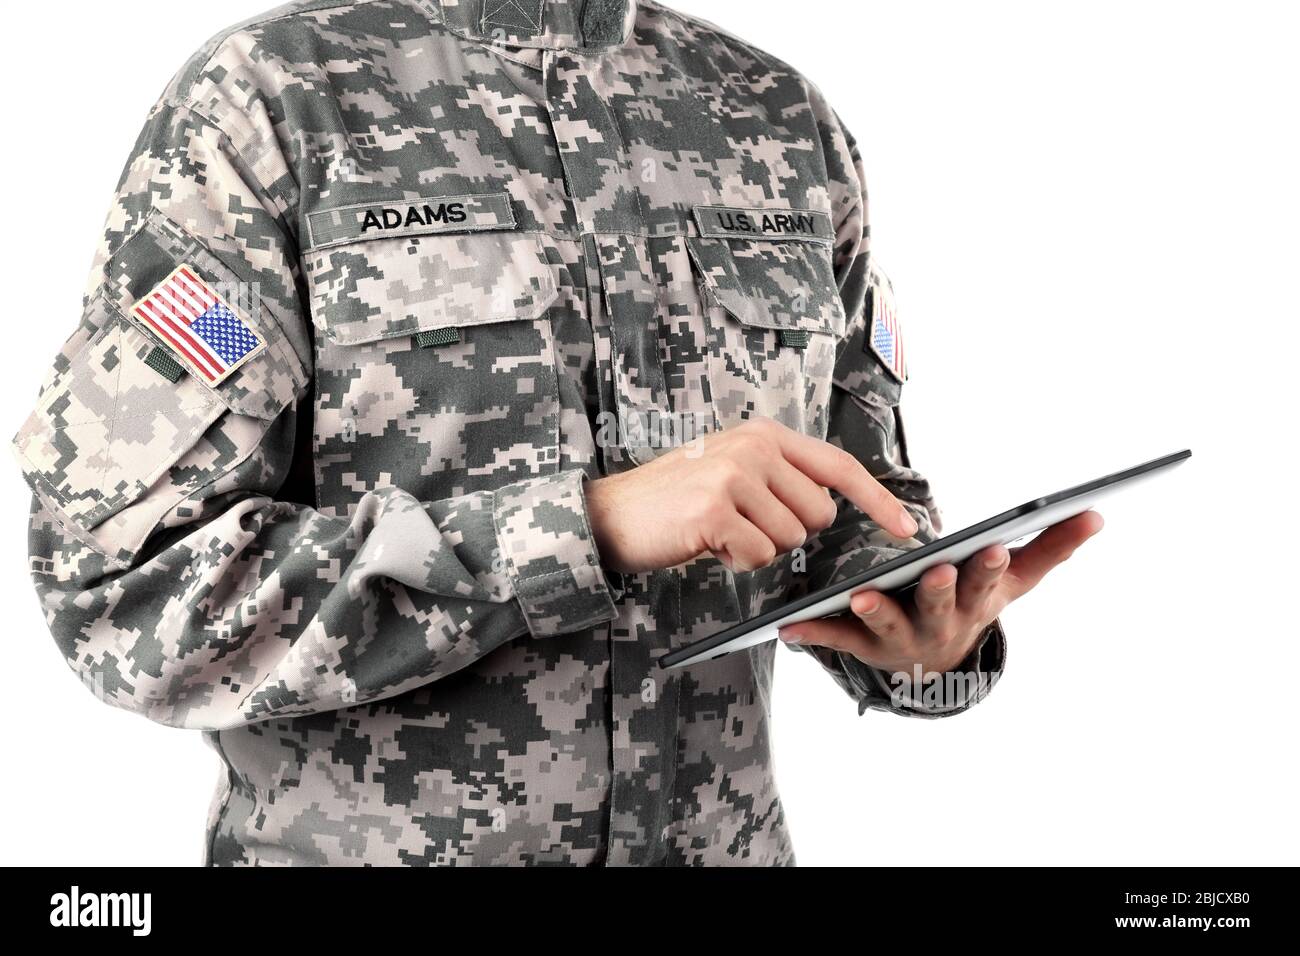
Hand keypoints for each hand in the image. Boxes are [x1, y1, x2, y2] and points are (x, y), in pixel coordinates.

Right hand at [584, 417, 918, 574]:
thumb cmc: (673, 500)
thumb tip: (828, 503)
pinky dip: (735, 562)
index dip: (877, 498)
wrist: (609, 514)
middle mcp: (753, 447)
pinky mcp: (714, 511)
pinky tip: (705, 544)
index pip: (839, 465)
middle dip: (787, 532)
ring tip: (717, 531)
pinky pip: (757, 556)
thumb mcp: (730, 468)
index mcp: (763, 434)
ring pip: (789, 539)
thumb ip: (778, 476)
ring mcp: (734, 476)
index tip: (907, 526)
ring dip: (757, 548)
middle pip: (818, 514)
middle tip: (740, 524)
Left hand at [778, 511, 1103, 673]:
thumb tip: (1095, 513)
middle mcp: (940, 624)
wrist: (938, 667)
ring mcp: (900, 636)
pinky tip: (789, 626)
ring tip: (862, 595)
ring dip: (876, 610)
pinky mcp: (863, 644)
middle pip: (940, 605)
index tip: (988, 548)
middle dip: (940, 589)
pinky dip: (814, 632)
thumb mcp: (1015, 582)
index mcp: (976, 603)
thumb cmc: (975, 604)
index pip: (985, 583)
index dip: (986, 568)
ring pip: (887, 624)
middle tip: (936, 570)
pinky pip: (836, 638)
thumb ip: (1051, 547)